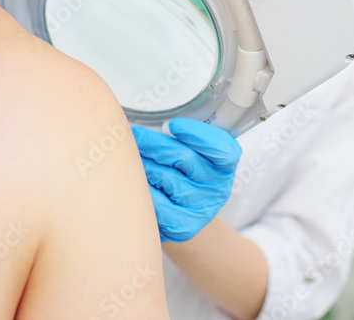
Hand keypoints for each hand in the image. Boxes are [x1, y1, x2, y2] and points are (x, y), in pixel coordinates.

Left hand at [131, 119, 242, 242]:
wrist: (180, 212)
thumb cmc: (181, 173)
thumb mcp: (191, 152)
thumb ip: (179, 138)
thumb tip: (147, 129)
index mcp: (224, 168)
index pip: (222, 151)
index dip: (198, 135)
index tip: (173, 125)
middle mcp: (218, 191)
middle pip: (184, 158)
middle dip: (153, 142)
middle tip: (134, 135)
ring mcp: (201, 211)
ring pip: (165, 177)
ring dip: (142, 164)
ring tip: (129, 158)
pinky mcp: (182, 227)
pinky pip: (155, 202)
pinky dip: (141, 189)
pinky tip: (134, 182)